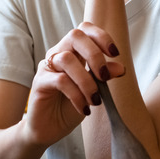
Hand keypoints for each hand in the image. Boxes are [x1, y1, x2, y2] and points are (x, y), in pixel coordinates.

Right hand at [23, 22, 124, 146]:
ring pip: (67, 59)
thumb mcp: (93, 91)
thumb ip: (103, 76)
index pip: (84, 29)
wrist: (49, 129)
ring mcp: (47, 67)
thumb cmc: (69, 107)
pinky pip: (60, 81)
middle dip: (94, 54)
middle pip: (75, 36)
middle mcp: (58, 54)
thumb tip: (120, 67)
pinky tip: (84, 108)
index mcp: (72, 51)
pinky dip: (76, 95)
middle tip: (104, 77)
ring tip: (95, 100)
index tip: (115, 53)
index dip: (101, 36)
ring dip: (86, 80)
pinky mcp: (39, 82)